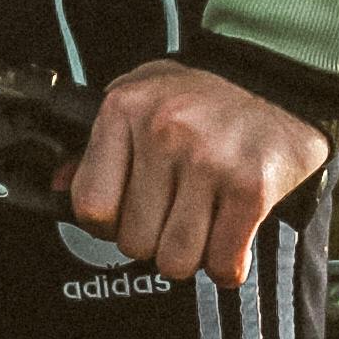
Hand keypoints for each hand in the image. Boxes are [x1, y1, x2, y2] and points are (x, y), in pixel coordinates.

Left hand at [68, 60, 328, 291]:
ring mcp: (209, 162)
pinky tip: (230, 239)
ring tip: (201, 228)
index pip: (90, 206)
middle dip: (153, 241)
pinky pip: (223, 261)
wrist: (279, 73)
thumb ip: (97, 143)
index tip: (127, 215)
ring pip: (176, 260)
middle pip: (134, 241)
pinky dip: (226, 265)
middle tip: (173, 218)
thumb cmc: (205, 92)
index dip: (107, 224)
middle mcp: (164, 134)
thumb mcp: (140, 95)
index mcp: (126, 110)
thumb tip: (59, 186)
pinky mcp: (251, 187)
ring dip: (189, 256)